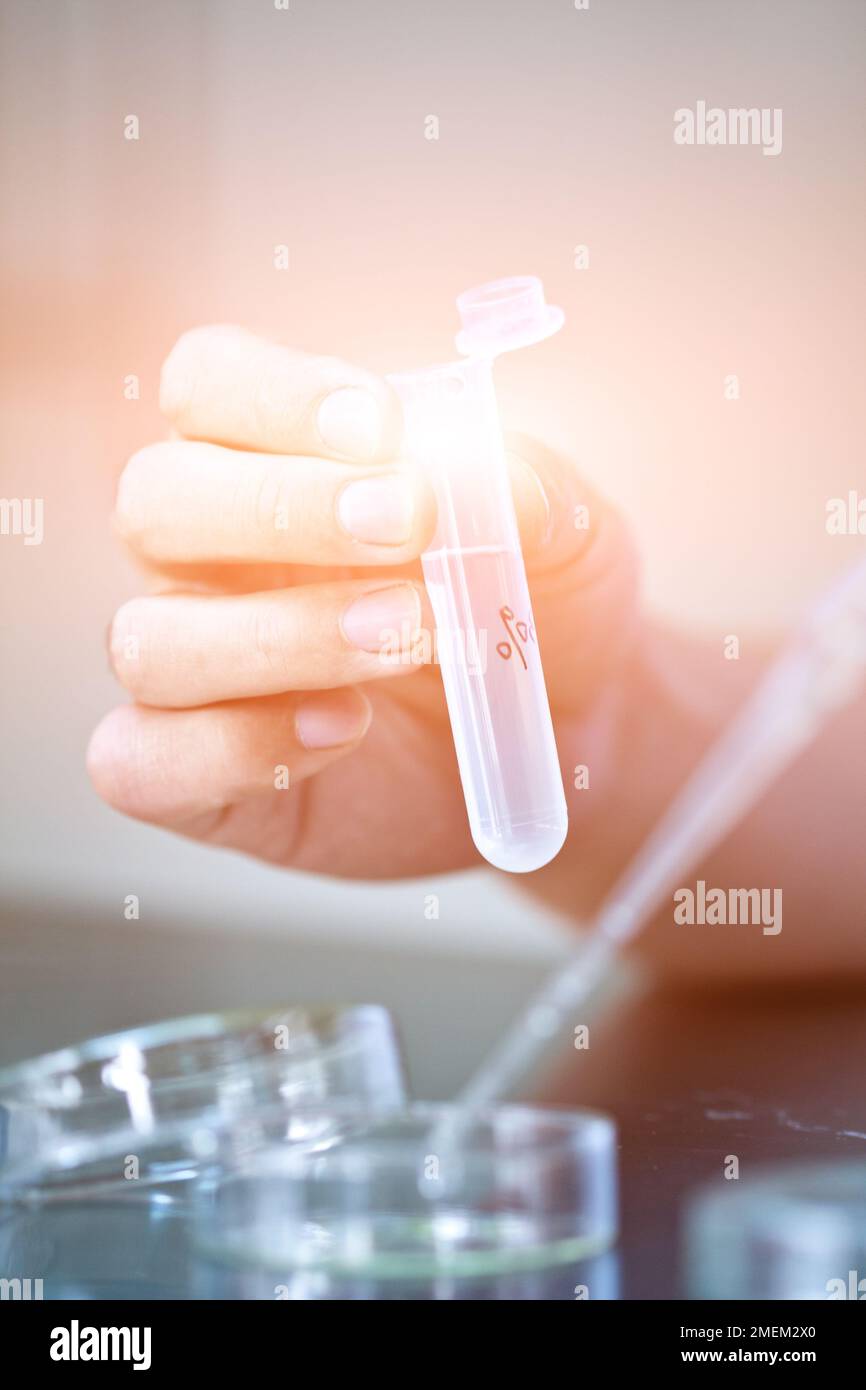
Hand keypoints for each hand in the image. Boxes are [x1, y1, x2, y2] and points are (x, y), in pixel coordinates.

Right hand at [88, 325, 639, 881]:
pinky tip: (344, 730)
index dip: (275, 394)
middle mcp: (210, 558)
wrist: (570, 733)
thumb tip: (477, 472)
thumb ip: (527, 489)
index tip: (385, 430)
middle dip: (278, 507)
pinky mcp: (202, 777)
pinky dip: (233, 750)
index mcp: (274, 459)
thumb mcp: (566, 535)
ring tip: (404, 638)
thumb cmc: (540, 603)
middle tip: (406, 525)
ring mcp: (199, 670)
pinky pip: (143, 764)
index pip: (207, 384)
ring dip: (279, 634)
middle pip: (155, 501)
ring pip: (148, 641)